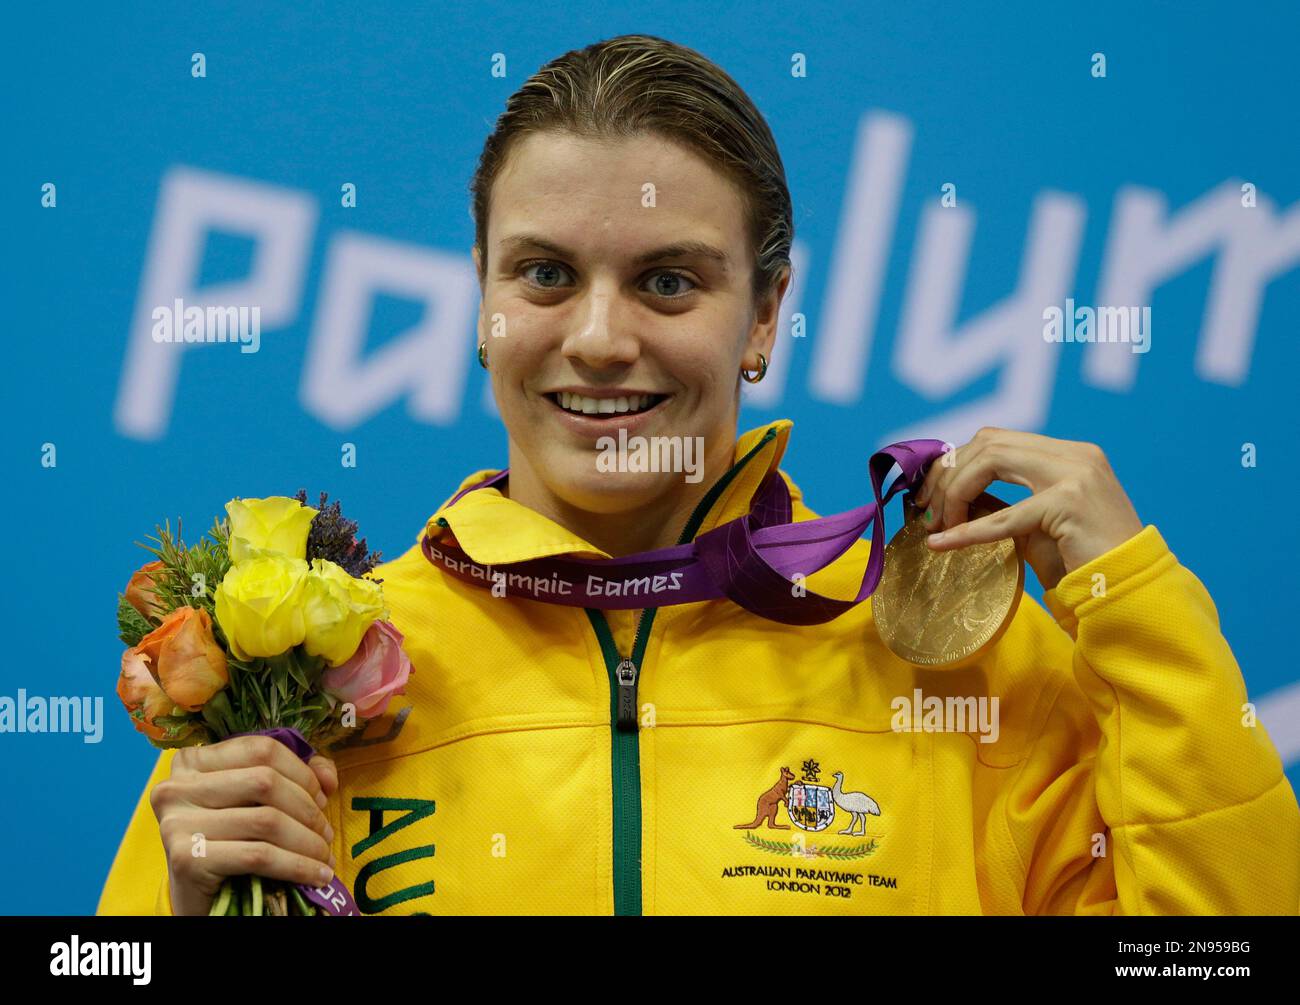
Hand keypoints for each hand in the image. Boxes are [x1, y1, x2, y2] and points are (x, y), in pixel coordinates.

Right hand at [149, 734, 339, 915]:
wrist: (198, 898)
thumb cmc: (231, 841)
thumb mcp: (259, 800)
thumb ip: (297, 776)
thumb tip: (328, 777)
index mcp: (193, 761)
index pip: (261, 750)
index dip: (302, 773)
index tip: (322, 798)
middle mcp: (177, 786)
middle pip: (265, 782)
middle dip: (308, 810)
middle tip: (326, 834)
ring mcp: (177, 821)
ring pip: (266, 820)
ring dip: (308, 842)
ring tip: (324, 857)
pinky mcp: (186, 858)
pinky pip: (258, 855)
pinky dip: (296, 866)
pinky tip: (316, 875)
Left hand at [912, 427, 1143, 590]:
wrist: (1132, 588)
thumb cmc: (1083, 562)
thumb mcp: (1038, 524)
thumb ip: (1004, 502)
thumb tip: (949, 499)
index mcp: (1069, 453)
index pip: (997, 440)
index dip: (957, 463)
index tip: (931, 494)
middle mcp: (1075, 454)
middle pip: (989, 442)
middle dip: (948, 473)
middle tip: (925, 510)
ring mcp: (1075, 474)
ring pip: (991, 462)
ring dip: (955, 494)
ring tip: (937, 525)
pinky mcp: (1070, 504)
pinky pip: (1005, 516)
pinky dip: (967, 530)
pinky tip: (942, 543)